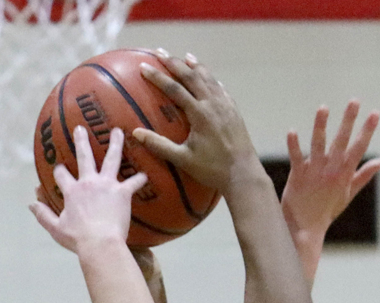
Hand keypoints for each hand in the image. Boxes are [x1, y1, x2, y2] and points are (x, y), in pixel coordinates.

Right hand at [31, 126, 145, 252]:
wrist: (100, 244)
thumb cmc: (78, 239)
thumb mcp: (56, 228)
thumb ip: (43, 215)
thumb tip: (30, 204)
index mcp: (72, 191)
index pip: (61, 174)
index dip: (59, 171)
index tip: (59, 169)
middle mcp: (88, 182)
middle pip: (84, 156)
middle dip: (81, 141)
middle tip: (80, 128)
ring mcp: (106, 185)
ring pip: (111, 159)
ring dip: (114, 144)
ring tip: (117, 132)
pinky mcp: (122, 193)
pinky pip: (133, 183)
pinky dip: (139, 179)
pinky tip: (145, 175)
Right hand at [133, 52, 255, 191]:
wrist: (243, 173)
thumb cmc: (212, 170)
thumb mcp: (183, 160)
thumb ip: (160, 146)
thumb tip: (136, 134)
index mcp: (200, 113)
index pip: (175, 88)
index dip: (158, 77)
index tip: (143, 67)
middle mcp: (213, 103)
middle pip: (191, 76)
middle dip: (174, 62)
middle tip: (160, 53)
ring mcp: (225, 105)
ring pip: (208, 78)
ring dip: (195, 66)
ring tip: (186, 57)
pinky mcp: (234, 110)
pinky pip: (220, 88)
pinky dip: (211, 79)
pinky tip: (209, 78)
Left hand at [281, 102, 379, 242]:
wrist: (305, 230)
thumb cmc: (326, 211)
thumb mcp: (348, 194)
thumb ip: (363, 175)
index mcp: (344, 175)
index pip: (359, 149)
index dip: (367, 131)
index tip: (375, 113)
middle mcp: (331, 172)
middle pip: (341, 142)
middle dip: (348, 121)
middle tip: (355, 101)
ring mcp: (314, 173)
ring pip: (318, 146)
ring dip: (320, 126)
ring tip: (323, 108)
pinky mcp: (297, 177)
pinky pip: (296, 158)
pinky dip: (294, 146)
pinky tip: (292, 131)